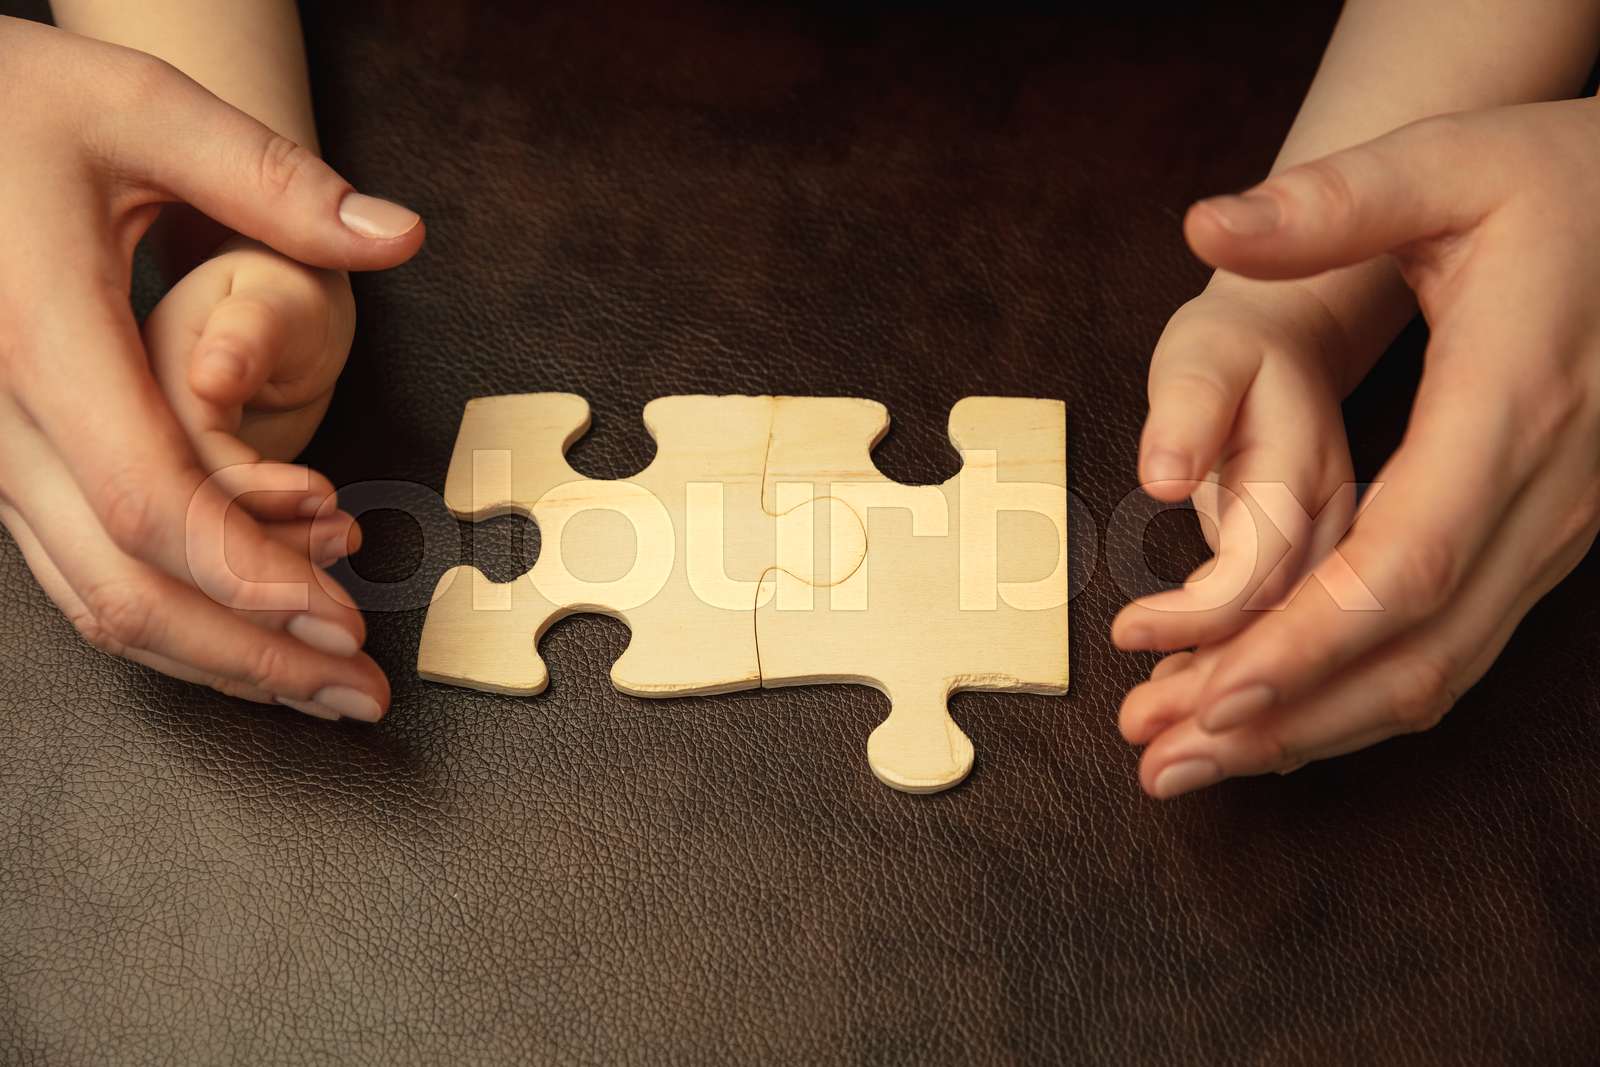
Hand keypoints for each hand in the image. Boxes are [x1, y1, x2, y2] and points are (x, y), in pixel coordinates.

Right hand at [0, 17, 422, 719]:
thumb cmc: (12, 109)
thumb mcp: (138, 109)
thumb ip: (270, 177)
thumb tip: (398, 234)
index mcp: (40, 340)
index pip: (152, 501)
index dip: (252, 578)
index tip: (343, 623)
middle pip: (124, 585)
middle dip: (252, 655)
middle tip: (358, 693)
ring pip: (93, 599)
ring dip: (217, 654)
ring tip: (325, 681)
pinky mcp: (4, 463)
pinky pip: (80, 569)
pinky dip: (173, 610)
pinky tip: (254, 621)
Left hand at [1119, 99, 1599, 796]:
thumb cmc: (1564, 184)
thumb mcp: (1453, 162)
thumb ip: (1332, 202)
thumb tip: (1205, 222)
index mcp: (1509, 407)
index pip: (1403, 566)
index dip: (1303, 645)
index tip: (1204, 693)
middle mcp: (1542, 492)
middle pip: (1410, 650)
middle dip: (1279, 716)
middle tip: (1156, 758)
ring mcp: (1550, 529)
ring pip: (1433, 672)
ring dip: (1307, 727)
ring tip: (1186, 757)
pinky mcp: (1538, 541)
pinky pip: (1447, 648)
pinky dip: (1351, 695)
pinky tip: (1271, 716)